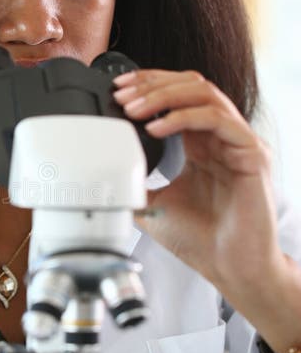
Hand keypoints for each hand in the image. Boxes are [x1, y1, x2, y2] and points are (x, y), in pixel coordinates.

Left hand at [113, 68, 281, 299]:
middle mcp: (222, 137)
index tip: (119, 89)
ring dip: (164, 96)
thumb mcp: (152, 204)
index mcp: (202, 144)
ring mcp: (239, 142)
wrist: (229, 268)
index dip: (149, 84)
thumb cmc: (201, 240)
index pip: (179, 95)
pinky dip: (183, 117)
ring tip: (135, 109)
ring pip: (205, 94)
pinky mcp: (251, 154)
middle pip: (191, 84)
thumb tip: (100, 173)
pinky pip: (218, 119)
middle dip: (152, 84)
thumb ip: (133, 183)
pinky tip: (157, 128)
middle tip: (122, 95)